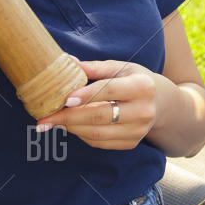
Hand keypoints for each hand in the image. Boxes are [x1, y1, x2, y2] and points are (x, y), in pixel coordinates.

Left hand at [34, 59, 159, 149]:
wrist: (160, 103)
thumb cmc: (134, 79)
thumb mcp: (120, 67)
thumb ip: (94, 67)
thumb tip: (67, 61)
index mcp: (141, 86)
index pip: (108, 91)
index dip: (85, 95)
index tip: (64, 100)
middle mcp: (143, 111)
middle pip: (99, 116)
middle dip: (68, 118)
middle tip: (44, 119)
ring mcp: (138, 131)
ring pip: (97, 133)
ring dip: (71, 128)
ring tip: (53, 121)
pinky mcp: (131, 143)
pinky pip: (100, 143)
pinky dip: (81, 135)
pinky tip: (70, 126)